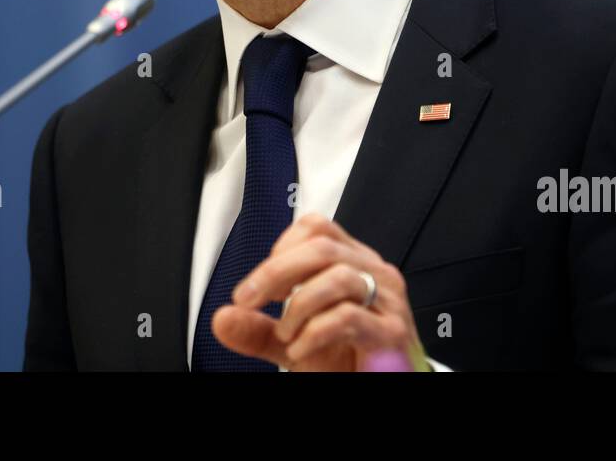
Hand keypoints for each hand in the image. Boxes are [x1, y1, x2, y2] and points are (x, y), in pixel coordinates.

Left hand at [211, 214, 430, 370]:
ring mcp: (389, 302)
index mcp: (355, 263)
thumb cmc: (344, 360)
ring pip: (338, 277)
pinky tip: (299, 349)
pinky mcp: (393, 333)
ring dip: (298, 305)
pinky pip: (347, 317)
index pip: (317, 228)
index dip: (282, 249)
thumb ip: (258, 329)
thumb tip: (221, 318)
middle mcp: (376, 273)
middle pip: (323, 247)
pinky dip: (313, 333)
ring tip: (284, 334)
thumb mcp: (291, 340)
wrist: (378, 386)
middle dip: (275, 271)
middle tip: (248, 299)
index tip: (260, 284)